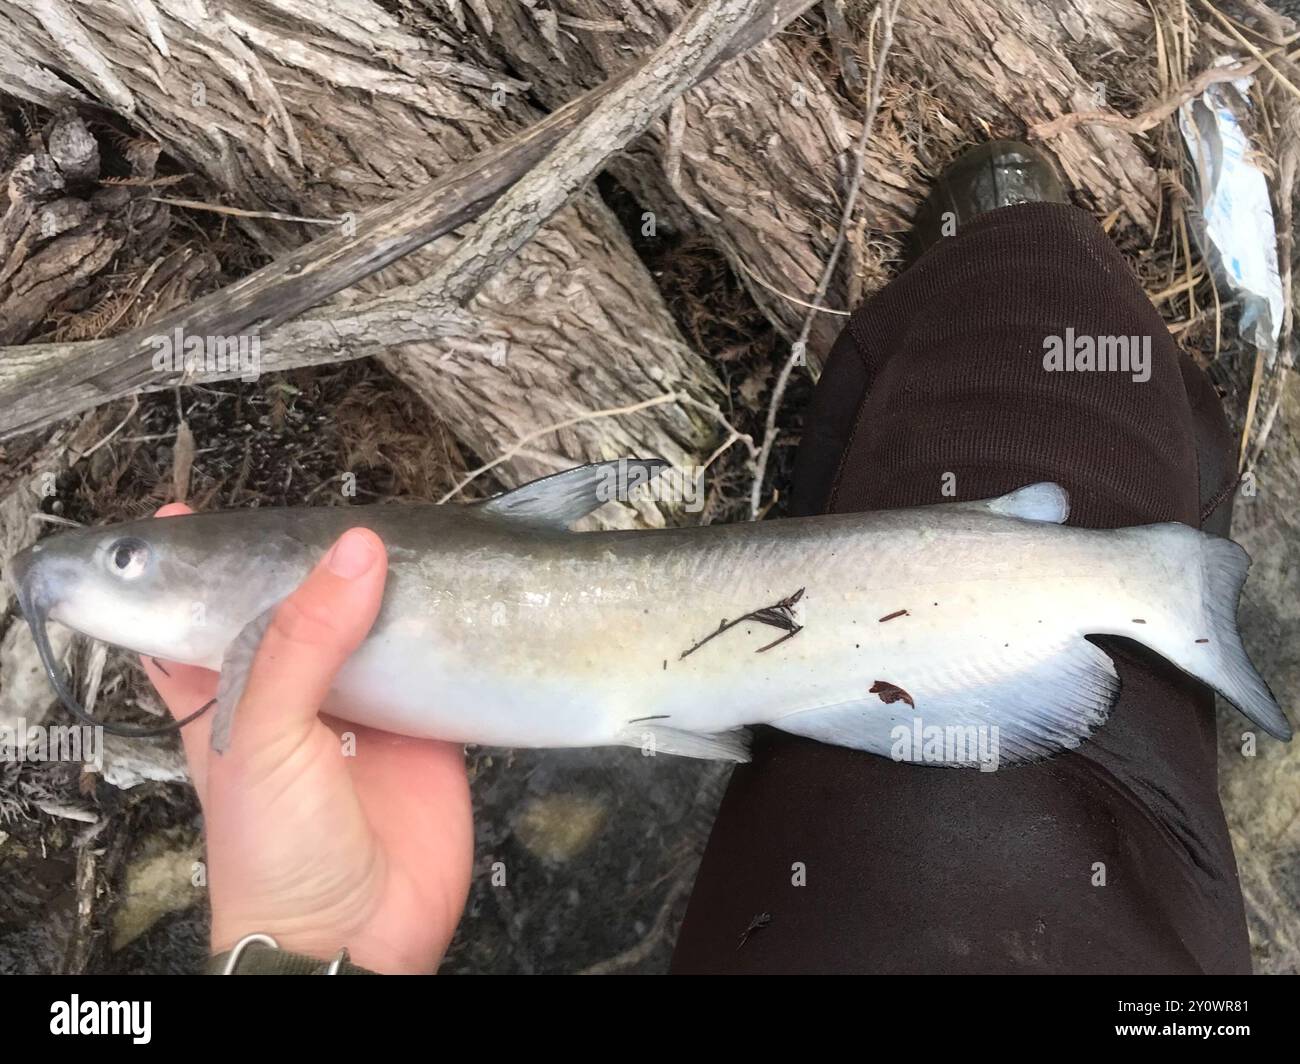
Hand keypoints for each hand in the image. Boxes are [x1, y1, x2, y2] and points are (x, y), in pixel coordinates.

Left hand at [143, 503, 472, 973]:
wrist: (359, 935)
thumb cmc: (275, 847)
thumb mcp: (261, 737)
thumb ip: (299, 641)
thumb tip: (356, 552)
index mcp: (223, 699)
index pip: (194, 621)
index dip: (188, 572)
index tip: (195, 512)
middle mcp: (292, 697)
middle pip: (294, 613)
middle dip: (308, 567)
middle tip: (335, 513)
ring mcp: (363, 710)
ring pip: (369, 631)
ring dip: (383, 591)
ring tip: (400, 531)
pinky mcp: (426, 724)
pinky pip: (436, 663)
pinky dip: (448, 629)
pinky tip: (458, 588)